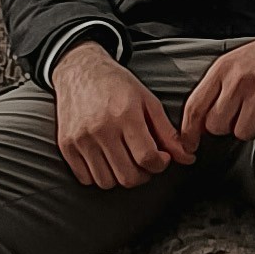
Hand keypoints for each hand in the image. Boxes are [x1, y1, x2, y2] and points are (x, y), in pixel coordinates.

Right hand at [53, 41, 185, 188]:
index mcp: (125, 115)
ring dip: (120, 176)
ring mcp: (81, 139)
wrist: (80, 71)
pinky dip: (98, 175)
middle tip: (143, 160)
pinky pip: (85, 178)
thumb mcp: (148, 102)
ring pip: (106, 182)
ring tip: (124, 159)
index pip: (147, 158)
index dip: (160, 164)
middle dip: (143, 174)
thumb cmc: (117, 85)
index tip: (161, 157)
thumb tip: (188, 158)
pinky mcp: (66, 145)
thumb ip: (168, 133)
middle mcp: (101, 129)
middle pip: (128, 177)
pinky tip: (105, 159)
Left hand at [178, 14, 254, 153]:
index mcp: (221, 70)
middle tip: (237, 116)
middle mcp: (239, 78)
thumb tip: (197, 126)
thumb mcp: (231, 64)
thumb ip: (213, 91)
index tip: (189, 145)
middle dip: (225, 128)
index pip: (195, 107)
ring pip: (242, 132)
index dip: (188, 132)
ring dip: (249, 128)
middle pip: (217, 125)